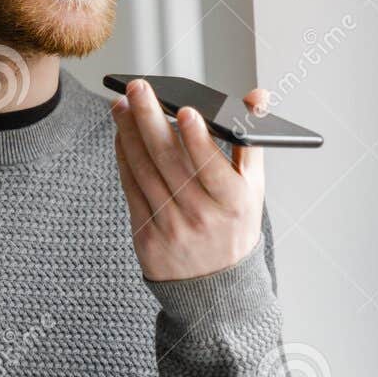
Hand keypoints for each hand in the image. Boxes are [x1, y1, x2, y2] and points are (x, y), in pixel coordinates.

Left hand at [111, 78, 266, 281]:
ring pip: (144, 173)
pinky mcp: (145, 237)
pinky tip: (121, 136)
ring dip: (129, 135)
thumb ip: (251, 140)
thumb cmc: (235, 224)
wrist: (214, 288)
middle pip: (170, 162)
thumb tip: (256, 95)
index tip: (184, 109)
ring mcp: (170, 228)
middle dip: (150, 121)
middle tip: (137, 88)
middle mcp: (201, 217)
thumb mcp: (253, 188)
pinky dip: (124, 160)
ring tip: (122, 105)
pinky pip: (131, 190)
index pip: (212, 167)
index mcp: (233, 203)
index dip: (198, 139)